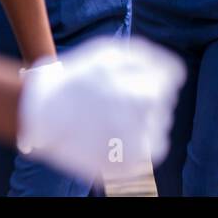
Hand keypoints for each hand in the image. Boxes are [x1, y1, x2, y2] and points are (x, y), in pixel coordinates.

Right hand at [16, 38, 184, 179]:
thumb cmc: (77, 78)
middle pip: (164, 101)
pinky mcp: (130, 164)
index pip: (172, 77)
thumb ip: (148, 59)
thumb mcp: (110, 52)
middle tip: (114, 99)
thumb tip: (177, 75)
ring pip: (160, 127)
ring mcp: (138, 142)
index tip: (131, 78)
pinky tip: (118, 134)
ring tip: (112, 117)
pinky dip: (140, 143)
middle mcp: (146, 116)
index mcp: (146, 86)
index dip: (152, 75)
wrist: (41, 114)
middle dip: (146, 97)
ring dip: (144, 120)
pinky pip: (152, 151)